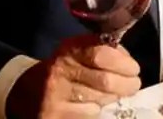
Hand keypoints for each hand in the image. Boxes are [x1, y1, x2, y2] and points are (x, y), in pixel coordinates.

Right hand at [7, 36, 141, 117]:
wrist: (27, 92)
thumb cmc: (63, 70)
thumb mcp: (77, 52)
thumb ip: (102, 51)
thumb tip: (128, 62)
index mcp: (69, 50)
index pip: (101, 53)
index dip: (123, 63)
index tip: (134, 69)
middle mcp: (60, 70)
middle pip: (105, 81)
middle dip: (126, 85)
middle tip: (133, 86)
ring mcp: (55, 95)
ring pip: (99, 100)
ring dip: (112, 99)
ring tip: (111, 95)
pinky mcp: (53, 115)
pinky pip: (89, 114)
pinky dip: (95, 111)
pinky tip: (91, 106)